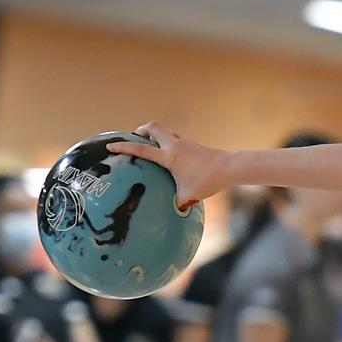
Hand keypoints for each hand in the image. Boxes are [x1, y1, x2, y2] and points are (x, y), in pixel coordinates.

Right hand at [107, 122, 232, 208]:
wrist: (230, 167)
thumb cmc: (208, 181)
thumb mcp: (188, 196)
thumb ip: (175, 204)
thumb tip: (168, 214)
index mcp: (169, 156)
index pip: (141, 149)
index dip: (124, 147)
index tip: (111, 146)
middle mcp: (175, 145)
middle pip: (153, 127)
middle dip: (140, 130)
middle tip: (134, 139)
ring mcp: (185, 143)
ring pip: (165, 131)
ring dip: (155, 135)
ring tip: (150, 147)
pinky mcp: (193, 145)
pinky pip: (175, 139)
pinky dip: (168, 142)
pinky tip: (171, 156)